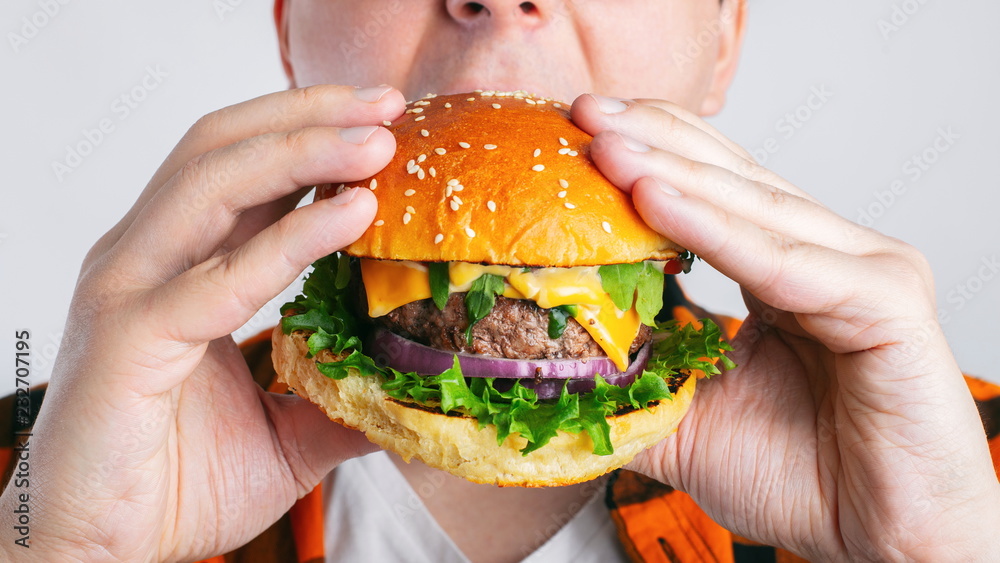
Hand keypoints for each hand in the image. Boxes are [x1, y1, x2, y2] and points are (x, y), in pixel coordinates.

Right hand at [0, 85, 403, 560]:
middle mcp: (147, 258)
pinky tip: (350, 215)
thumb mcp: (285, 432)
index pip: (244, 168)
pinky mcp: (129, 337)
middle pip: (224, 149)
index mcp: (178, 263)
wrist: (101, 552)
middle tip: (388, 105)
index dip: (312, 132)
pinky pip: (218, 275)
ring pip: (212, 183)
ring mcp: (129, 290)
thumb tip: (412, 383)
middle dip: (310, 117)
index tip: (387, 120)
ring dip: (302, 151)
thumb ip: (340, 395)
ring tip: (377, 142)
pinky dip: (290, 238)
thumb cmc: (175, 483)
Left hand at [572, 94, 999, 559]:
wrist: (883, 543)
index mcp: (787, 270)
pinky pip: (785, 262)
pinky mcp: (887, 302)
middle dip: (653, 143)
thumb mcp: (689, 422)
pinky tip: (654, 199)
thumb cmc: (802, 478)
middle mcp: (828, 256)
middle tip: (582, 112)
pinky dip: (717, 230)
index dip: (652, 154)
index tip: (580, 129)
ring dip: (673, 175)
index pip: (716, 191)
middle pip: (732, 180)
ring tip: (605, 146)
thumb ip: (633, 382)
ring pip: (755, 211)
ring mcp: (864, 271)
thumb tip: (551, 362)